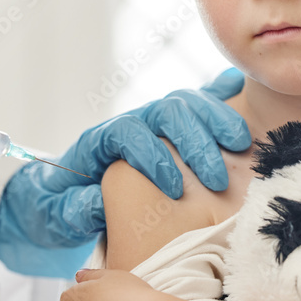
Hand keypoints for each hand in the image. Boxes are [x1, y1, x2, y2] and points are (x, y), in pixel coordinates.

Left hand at [0, 68, 247, 276]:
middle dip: (194, 140)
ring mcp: (157, 121)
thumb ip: (72, 208)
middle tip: (216, 179)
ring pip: (188, 102)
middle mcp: (133, 122)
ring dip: (217, 119)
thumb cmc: (62, 204)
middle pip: (166, 111)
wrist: (66, 193)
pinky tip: (242, 88)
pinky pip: (201, 101)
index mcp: (102, 139)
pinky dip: (222, 92)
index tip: (173, 187)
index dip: (152, 154)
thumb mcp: (57, 213)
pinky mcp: (176, 127)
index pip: (128, 131)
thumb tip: (95, 203)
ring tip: (242, 145)